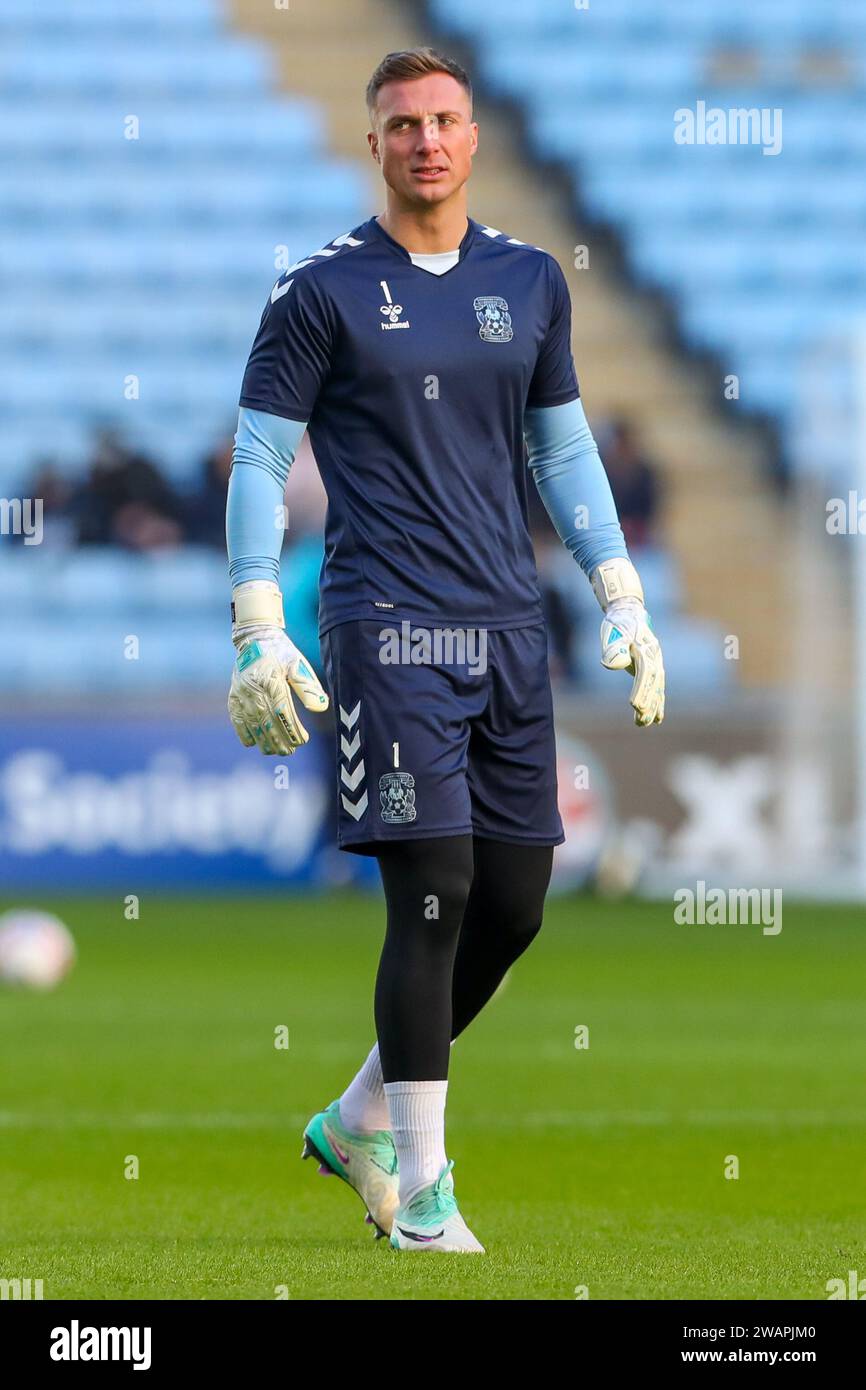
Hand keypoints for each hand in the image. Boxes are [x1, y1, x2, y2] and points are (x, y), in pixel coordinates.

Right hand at [227, 582, 328, 754]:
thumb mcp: (298, 665)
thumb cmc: (281, 652)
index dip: (292, 729)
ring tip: (274, 751)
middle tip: (290, 752)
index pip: (283, 711)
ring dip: (263, 739)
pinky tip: (252, 743)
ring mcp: (241, 692)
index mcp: (272, 680)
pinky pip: (236, 717)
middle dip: (279, 739)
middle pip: (267, 720)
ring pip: (252, 722)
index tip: (302, 741)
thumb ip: (308, 687)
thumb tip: (321, 708)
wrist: (255, 637)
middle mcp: (254, 688)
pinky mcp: (233, 695)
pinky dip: (243, 731)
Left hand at [600, 600, 664, 726]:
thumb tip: (615, 665)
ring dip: (653, 706)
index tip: (634, 705)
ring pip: (657, 688)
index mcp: (645, 649)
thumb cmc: (618, 623)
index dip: (641, 690)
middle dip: (648, 703)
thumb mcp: (613, 631)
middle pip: (653, 684)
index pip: (645, 673)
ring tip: (647, 723)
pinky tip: (657, 718)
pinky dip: (657, 703)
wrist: (628, 613)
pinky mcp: (652, 668)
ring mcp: (655, 663)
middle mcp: (654, 657)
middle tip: (641, 721)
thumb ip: (614, 648)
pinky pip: (657, 688)